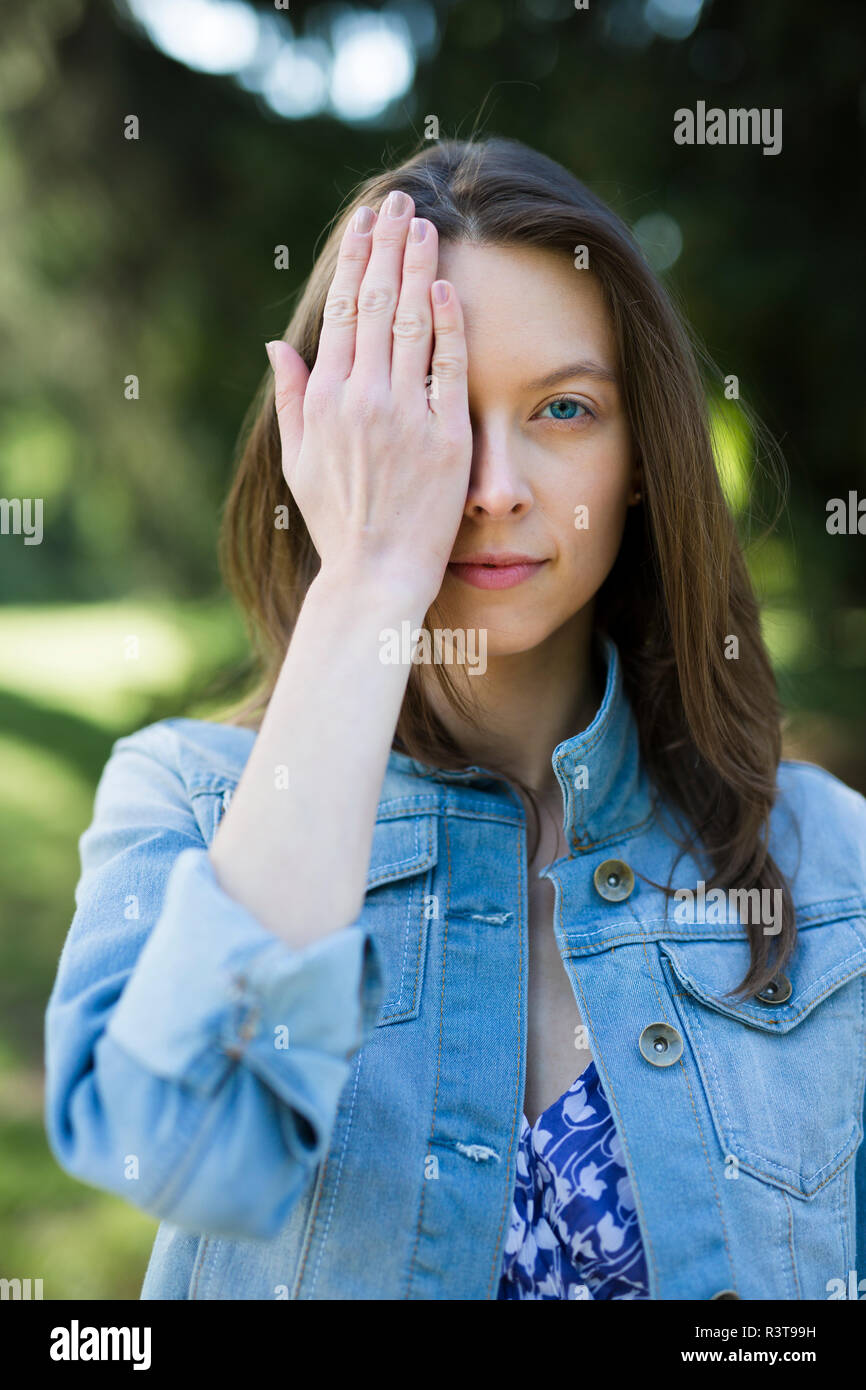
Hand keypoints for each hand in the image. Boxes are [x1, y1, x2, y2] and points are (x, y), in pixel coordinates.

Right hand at [267, 190, 471, 610]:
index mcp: (325, 400)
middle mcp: (362, 400)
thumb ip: (291, 398)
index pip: (341, 312)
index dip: (355, 262)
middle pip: (377, 304)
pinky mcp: (446, 437)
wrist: (375, 574)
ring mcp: (406, 416)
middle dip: (388, 246)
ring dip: (418, 267)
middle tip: (399, 201)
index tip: (365, 225)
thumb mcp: (299, 461)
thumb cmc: (337, 521)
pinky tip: (447, 287)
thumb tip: (276, 344)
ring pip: (412, 324)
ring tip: (426, 225)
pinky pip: (448, 368)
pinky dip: (448, 324)